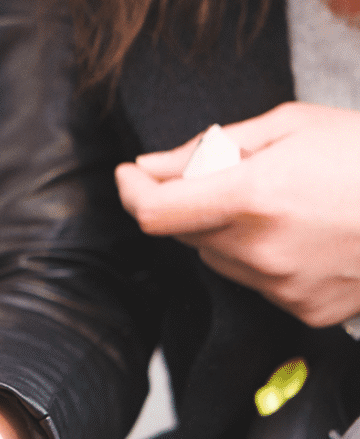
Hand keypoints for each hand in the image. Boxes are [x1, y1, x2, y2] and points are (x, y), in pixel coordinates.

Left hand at [116, 102, 359, 327]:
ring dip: (227, 231)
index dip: (132, 191)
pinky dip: (263, 257)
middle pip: (184, 233)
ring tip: (284, 202)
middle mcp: (261, 250)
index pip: (154, 212)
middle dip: (189, 202)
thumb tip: (153, 165)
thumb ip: (210, 148)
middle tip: (228, 173)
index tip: (131, 174)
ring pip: (219, 259)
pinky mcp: (306, 311)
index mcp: (253, 197)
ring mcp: (284, 288)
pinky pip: (258, 282)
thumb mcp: (292, 127)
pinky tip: (308, 232)